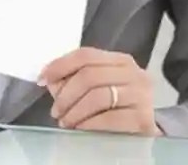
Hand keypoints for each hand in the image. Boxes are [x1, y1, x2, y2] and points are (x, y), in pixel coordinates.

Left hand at [39, 47, 161, 135]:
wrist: (146, 131)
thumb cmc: (117, 107)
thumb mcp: (97, 87)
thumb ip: (74, 79)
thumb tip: (49, 80)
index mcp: (120, 60)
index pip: (85, 55)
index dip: (60, 66)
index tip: (42, 80)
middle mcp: (135, 73)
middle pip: (89, 75)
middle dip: (66, 94)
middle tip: (55, 111)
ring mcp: (142, 95)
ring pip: (97, 97)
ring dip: (74, 111)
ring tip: (65, 122)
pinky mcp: (144, 118)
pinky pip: (109, 118)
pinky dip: (89, 123)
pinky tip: (80, 128)